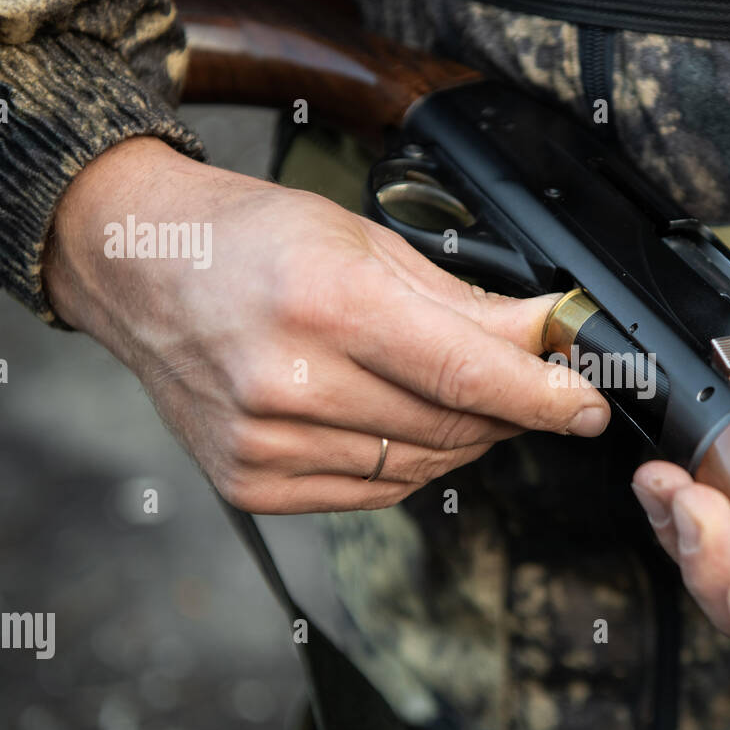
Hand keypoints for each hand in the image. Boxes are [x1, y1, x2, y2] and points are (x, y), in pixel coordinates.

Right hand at [44, 137, 608, 512]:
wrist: (139, 264)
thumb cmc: (251, 238)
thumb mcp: (365, 242)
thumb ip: (464, 303)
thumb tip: (547, 334)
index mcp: (326, 304)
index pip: (469, 376)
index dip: (545, 398)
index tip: (590, 406)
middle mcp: (289, 382)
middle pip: (451, 428)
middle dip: (510, 412)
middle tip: (532, 387)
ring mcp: (263, 441)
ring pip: (419, 468)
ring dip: (462, 439)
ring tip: (454, 394)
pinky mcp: (249, 481)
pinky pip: (371, 491)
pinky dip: (407, 462)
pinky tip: (399, 421)